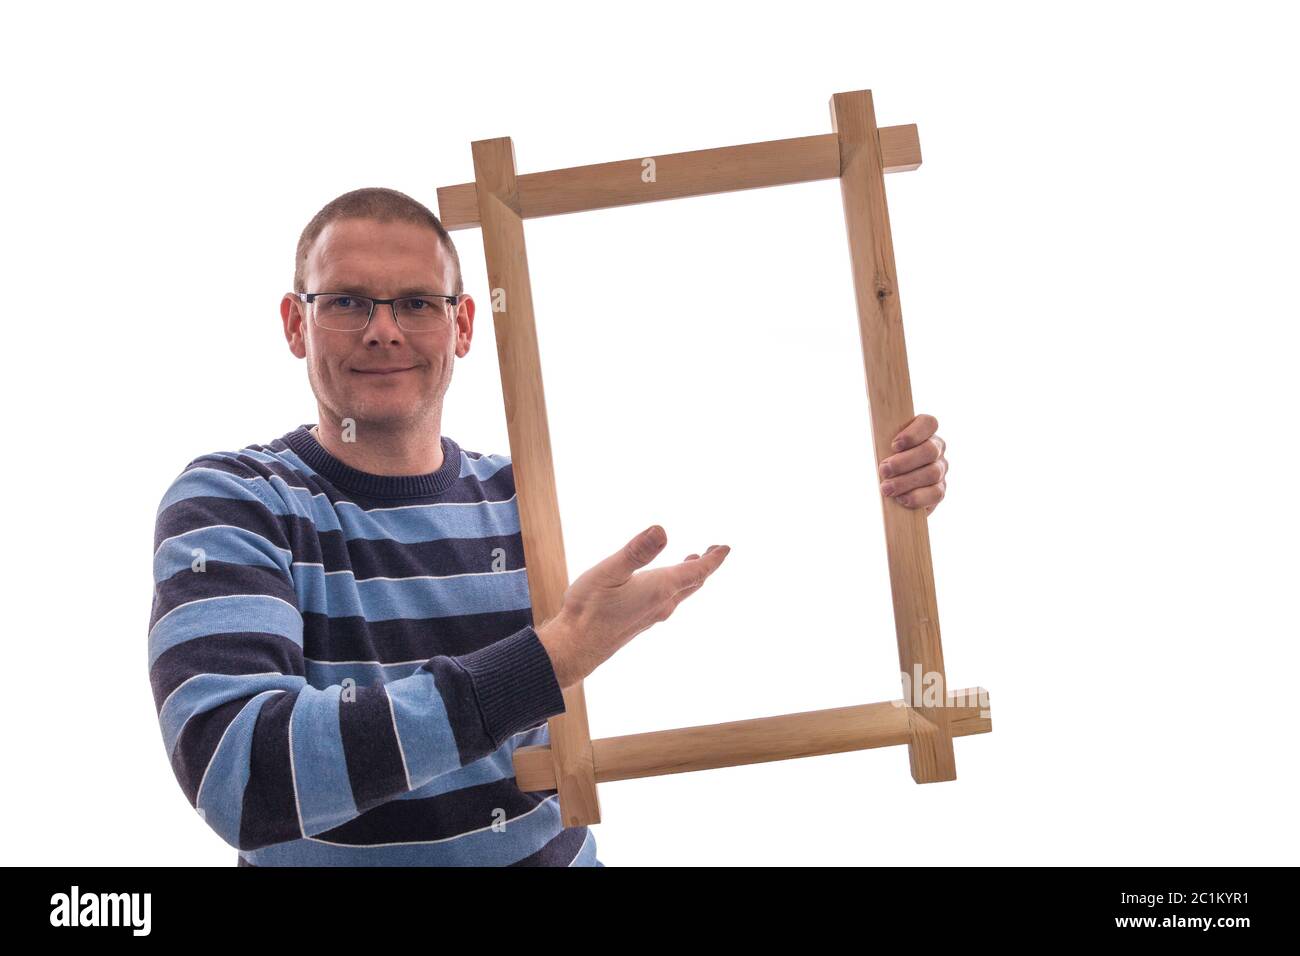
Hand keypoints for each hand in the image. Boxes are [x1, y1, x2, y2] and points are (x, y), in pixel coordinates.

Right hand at [535, 526, 729, 687]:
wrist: (575, 648)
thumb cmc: (589, 608)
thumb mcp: (610, 571)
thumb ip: (636, 551)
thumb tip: (662, 529)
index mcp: (660, 589)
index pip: (697, 572)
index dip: (714, 558)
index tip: (725, 547)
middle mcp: (662, 605)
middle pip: (693, 582)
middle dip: (705, 565)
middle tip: (714, 550)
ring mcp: (651, 616)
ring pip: (680, 593)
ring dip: (689, 576)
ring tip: (692, 560)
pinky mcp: (639, 622)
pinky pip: (666, 601)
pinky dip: (674, 587)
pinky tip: (661, 586)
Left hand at [878, 413, 947, 514]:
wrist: (888, 490)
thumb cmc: (883, 462)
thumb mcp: (880, 447)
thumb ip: (881, 438)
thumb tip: (876, 427)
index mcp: (924, 432)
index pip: (929, 423)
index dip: (913, 433)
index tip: (894, 445)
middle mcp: (937, 449)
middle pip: (930, 450)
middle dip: (904, 462)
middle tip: (883, 470)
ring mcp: (940, 470)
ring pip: (932, 473)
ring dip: (906, 482)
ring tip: (886, 488)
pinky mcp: (939, 490)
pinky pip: (935, 493)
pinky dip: (917, 497)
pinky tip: (901, 499)